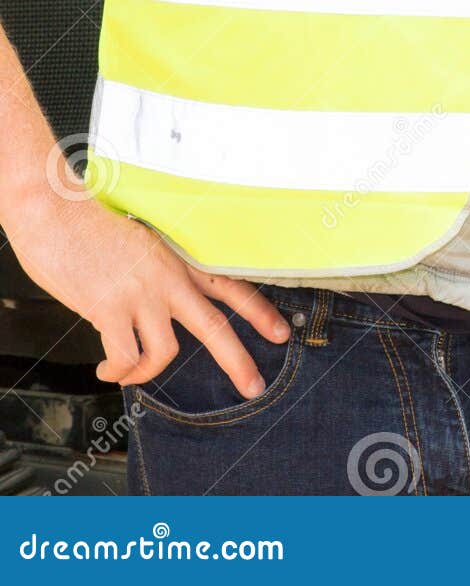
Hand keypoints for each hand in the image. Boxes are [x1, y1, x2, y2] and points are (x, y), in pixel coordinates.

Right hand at [4, 177, 290, 397]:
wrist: (58, 215)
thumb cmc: (92, 227)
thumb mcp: (141, 243)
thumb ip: (159, 271)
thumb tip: (161, 303)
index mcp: (177, 259)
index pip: (229, 285)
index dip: (258, 310)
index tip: (280, 331)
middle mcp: (167, 278)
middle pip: (214, 324)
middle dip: (238, 359)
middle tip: (255, 385)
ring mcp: (141, 294)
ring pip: (168, 352)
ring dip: (150, 372)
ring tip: (131, 372)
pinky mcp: (111, 309)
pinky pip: (126, 358)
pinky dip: (118, 372)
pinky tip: (107, 370)